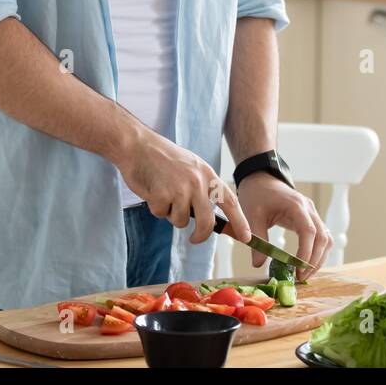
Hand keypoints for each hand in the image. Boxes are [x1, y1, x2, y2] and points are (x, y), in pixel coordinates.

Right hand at [115, 127, 251, 245]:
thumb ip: (202, 188)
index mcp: (207, 175)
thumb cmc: (163, 158)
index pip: (230, 201)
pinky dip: (155, 208)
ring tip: (163, 193)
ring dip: (170, 214)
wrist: (138, 145)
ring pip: (180, 221)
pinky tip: (152, 190)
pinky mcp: (162, 195)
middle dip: (200, 235)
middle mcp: (197, 182)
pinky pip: (161, 215)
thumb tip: (209, 217)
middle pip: (206, 222)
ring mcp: (180, 189)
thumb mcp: (191, 167)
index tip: (247, 237)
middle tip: (194, 238)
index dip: (240, 221)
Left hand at [236, 172, 331, 281]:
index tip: (298, 270)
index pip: (309, 231)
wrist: (261, 179)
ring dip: (319, 258)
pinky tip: (307, 264)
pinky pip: (322, 236)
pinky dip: (318, 251)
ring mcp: (312, 213)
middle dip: (315, 260)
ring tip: (304, 275)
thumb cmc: (257, 195)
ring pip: (326, 238)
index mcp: (296, 206)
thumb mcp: (252, 216)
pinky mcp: (311, 218)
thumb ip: (257, 239)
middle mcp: (309, 209)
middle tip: (301, 278)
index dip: (306, 252)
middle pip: (322, 237)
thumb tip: (258, 264)